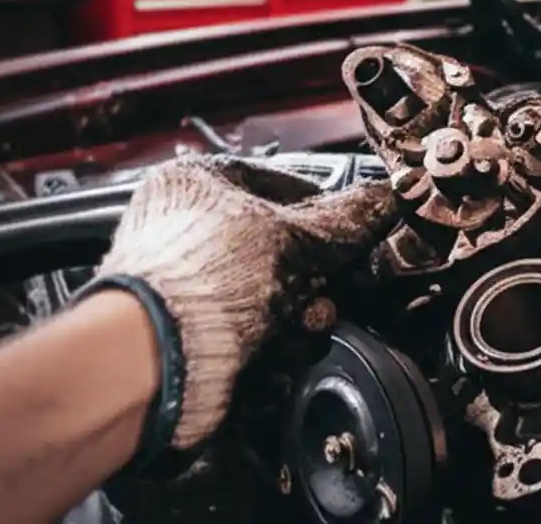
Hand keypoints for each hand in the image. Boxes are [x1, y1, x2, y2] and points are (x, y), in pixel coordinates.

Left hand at [98, 157, 397, 447]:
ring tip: (304, 321)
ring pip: (276, 295)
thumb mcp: (293, 236)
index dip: (322, 205)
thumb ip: (345, 219)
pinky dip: (278, 343)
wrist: (156, 359)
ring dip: (302, 313)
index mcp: (196, 184)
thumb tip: (384, 199)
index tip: (354, 226)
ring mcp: (191, 287)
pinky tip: (282, 350)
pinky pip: (257, 332)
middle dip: (314, 274)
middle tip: (331, 283)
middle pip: (282, 247)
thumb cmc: (207, 275)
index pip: (277, 181)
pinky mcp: (198, 336)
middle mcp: (189, 231)